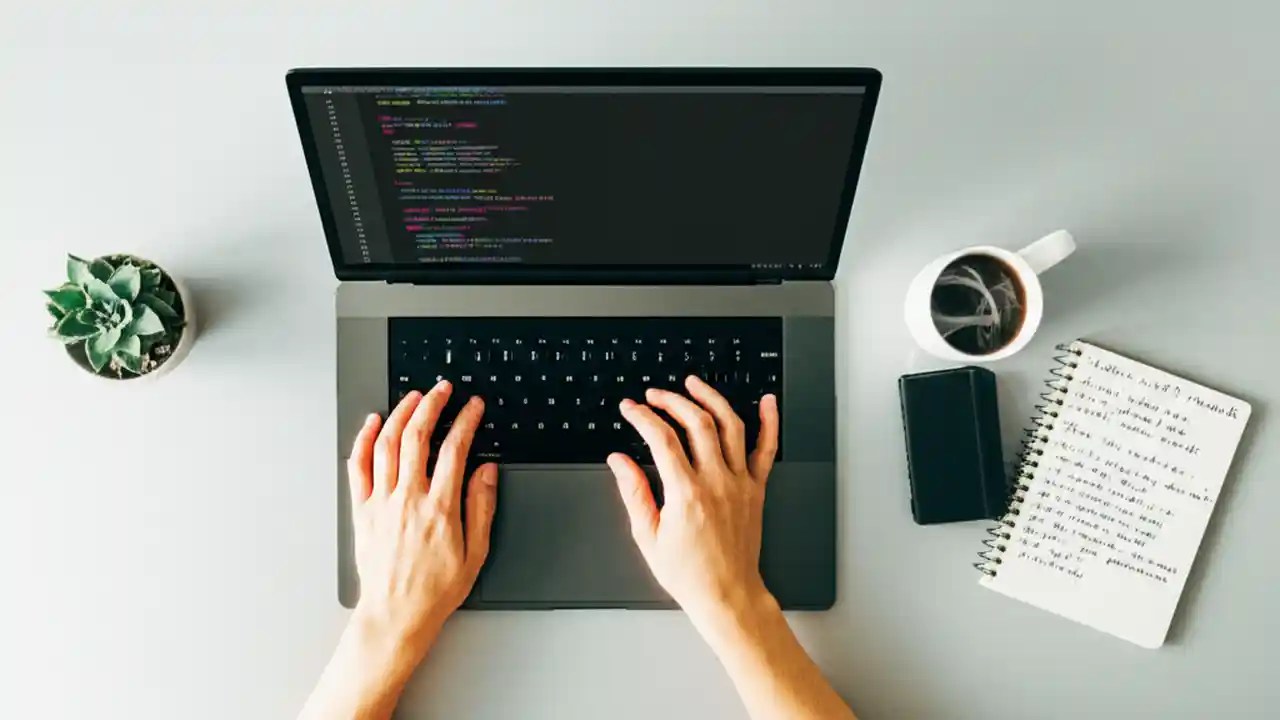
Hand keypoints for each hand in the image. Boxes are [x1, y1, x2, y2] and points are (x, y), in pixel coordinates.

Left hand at [346, 380, 497, 659]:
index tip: (473, 407)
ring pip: (387, 443)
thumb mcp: (475, 553)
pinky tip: (373, 423)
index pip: (454, 448)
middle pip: (418, 436)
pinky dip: (364, 439)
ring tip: (413, 397)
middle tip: (443, 390)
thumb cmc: (434, 590)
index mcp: (439, 508)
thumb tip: (486, 472)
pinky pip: (358, 465)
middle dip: (432, 404)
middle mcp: (408, 499)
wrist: (396, 615)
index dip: (466, 420)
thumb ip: (481, 507)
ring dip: (400, 413)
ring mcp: (381, 502)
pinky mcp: (362, 510)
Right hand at [608, 376, 778, 621]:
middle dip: (672, 401)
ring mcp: (740, 483)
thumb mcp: (648, 537)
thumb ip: (633, 492)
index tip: (630, 409)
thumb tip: (619, 461)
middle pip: (696, 423)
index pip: (661, 439)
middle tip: (655, 396)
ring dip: (711, 398)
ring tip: (693, 385)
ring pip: (730, 426)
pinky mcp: (756, 489)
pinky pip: (767, 449)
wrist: (728, 594)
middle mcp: (716, 483)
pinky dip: (770, 422)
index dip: (642, 417)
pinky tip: (766, 401)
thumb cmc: (689, 574)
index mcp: (686, 494)